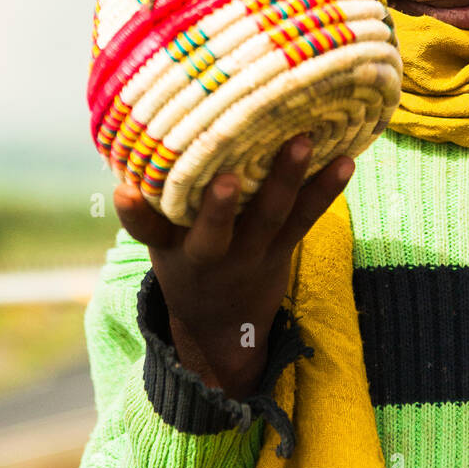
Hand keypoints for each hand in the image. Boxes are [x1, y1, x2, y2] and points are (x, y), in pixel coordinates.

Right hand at [113, 134, 353, 398]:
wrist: (223, 325)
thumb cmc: (187, 260)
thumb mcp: (160, 241)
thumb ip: (150, 204)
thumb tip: (136, 148)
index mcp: (171, 247)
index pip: (145, 231)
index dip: (133, 214)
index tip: (121, 191)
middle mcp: (209, 255)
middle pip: (214, 232)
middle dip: (220, 206)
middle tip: (226, 175)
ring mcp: (251, 254)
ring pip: (270, 218)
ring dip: (288, 180)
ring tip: (304, 142)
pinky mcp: (284, 248)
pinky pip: (306, 219)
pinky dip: (327, 189)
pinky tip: (346, 160)